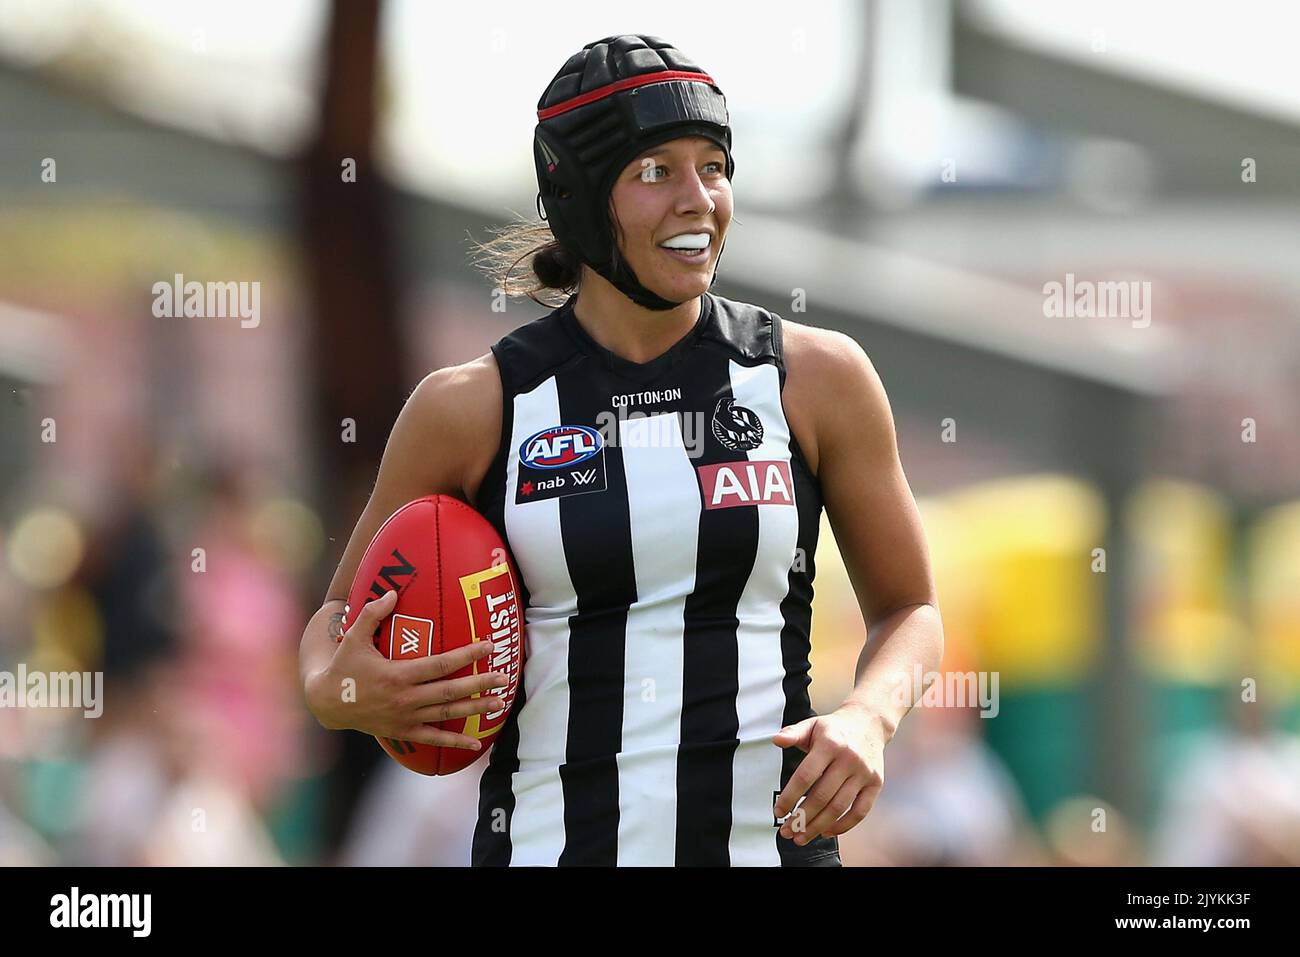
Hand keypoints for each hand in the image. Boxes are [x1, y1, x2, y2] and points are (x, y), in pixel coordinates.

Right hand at [305, 589, 509, 749]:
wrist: (328, 704)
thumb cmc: (344, 666)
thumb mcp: (354, 637)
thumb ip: (372, 614)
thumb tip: (393, 593)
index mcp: (397, 675)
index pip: (440, 664)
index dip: (466, 655)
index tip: (487, 646)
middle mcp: (405, 699)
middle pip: (450, 691)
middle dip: (479, 684)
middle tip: (503, 676)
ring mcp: (406, 718)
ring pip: (447, 715)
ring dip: (474, 709)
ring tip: (499, 703)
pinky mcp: (404, 732)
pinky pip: (434, 739)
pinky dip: (456, 741)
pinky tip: (477, 742)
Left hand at [771, 706, 888, 842]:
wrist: (869, 722)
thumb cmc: (834, 728)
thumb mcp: (812, 724)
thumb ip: (793, 733)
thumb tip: (776, 740)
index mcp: (830, 743)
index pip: (806, 776)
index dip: (790, 797)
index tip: (778, 811)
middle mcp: (849, 759)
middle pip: (822, 796)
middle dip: (802, 818)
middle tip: (787, 831)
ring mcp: (864, 773)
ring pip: (839, 807)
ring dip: (818, 826)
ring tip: (802, 837)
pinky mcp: (876, 784)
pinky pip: (860, 811)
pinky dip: (843, 826)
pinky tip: (826, 831)